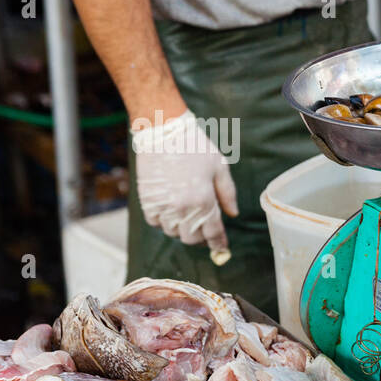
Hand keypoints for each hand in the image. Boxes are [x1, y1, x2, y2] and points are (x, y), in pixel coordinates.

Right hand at [132, 110, 238, 257]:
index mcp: (204, 201)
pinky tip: (171, 212)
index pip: (213, 233)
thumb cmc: (195, 146)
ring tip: (188, 217)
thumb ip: (227, 194)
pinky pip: (155, 223)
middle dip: (201, 237)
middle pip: (191, 238)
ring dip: (182, 229)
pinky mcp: (147, 200)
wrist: (162, 131)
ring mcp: (162, 206)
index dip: (219, 244)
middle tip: (205, 230)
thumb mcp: (220, 168)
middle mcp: (182, 208)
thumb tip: (233, 215)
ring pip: (173, 233)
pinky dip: (164, 222)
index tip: (222, 249)